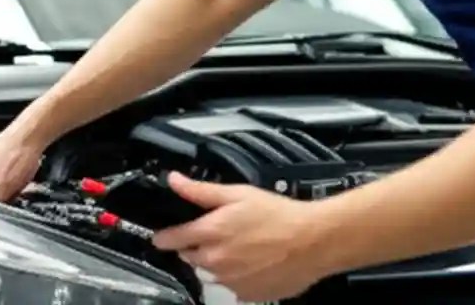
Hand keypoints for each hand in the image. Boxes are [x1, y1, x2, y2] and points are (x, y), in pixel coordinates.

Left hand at [151, 172, 330, 300]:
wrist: (313, 242)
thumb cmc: (279, 215)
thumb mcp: (238, 194)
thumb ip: (201, 191)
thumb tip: (174, 181)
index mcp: (210, 234)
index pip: (172, 239)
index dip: (165, 236)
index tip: (161, 236)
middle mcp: (216, 262)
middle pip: (191, 257)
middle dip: (197, 246)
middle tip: (218, 233)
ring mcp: (230, 282)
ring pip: (210, 273)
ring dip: (217, 262)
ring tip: (241, 247)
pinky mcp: (246, 295)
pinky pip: (231, 286)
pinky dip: (236, 276)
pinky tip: (253, 262)